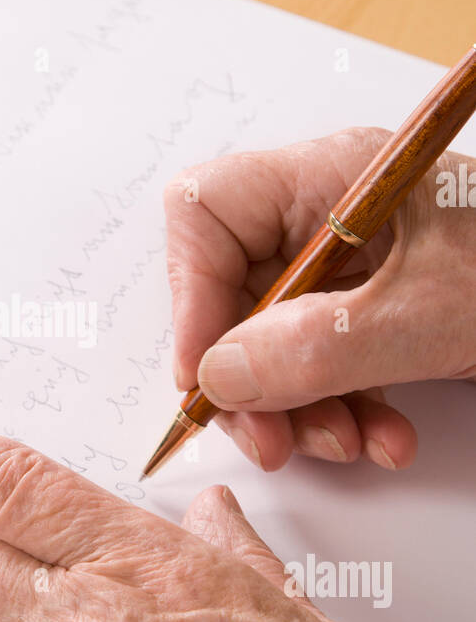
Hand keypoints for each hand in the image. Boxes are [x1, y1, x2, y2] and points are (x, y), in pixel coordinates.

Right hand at [165, 130, 475, 470]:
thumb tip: (218, 376)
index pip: (207, 212)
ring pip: (276, 338)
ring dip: (300, 407)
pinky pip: (326, 361)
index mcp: (334, 176)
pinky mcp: (380, 308)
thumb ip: (316, 349)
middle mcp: (332, 214)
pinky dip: (344, 407)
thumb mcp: (430, 317)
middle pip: (235, 289)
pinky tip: (383, 437)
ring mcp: (357, 263)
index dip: (192, 295)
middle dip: (251, 377)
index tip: (207, 375)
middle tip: (270, 440)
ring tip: (346, 445)